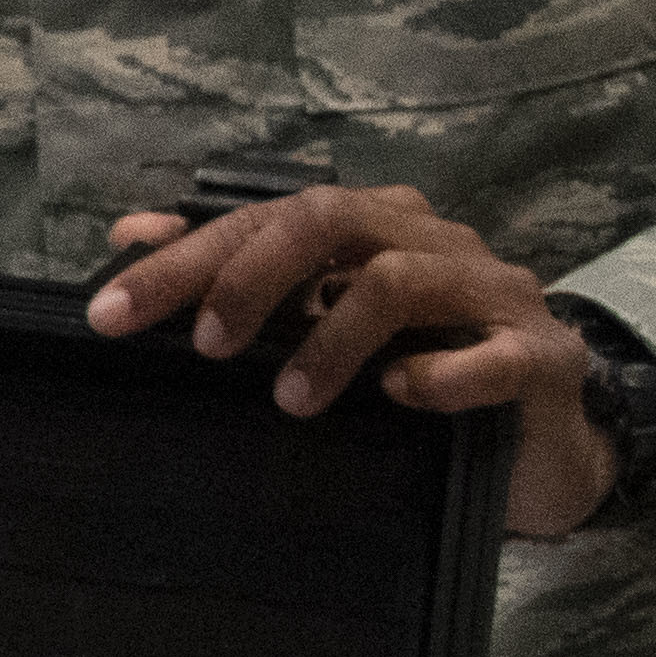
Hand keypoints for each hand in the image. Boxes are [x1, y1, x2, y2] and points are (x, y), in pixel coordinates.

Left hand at [85, 186, 615, 535]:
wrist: (544, 438)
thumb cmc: (421, 369)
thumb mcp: (319, 323)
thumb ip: (235, 273)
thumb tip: (130, 234)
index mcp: (374, 226)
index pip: (265, 218)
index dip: (183, 261)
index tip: (111, 313)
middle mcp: (433, 241)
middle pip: (329, 219)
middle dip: (249, 277)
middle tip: (205, 348)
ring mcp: (494, 293)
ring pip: (399, 280)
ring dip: (330, 340)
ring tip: (290, 401)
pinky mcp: (542, 356)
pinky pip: (493, 354)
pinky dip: (437, 375)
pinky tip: (399, 396)